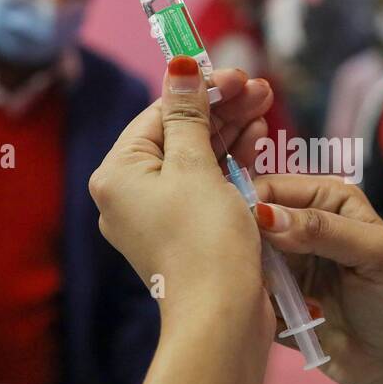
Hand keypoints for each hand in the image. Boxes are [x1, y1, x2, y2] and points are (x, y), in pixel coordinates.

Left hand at [88, 58, 274, 383]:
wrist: (220, 317)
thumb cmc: (204, 241)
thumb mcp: (195, 166)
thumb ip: (188, 113)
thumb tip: (179, 66)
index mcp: (117, 175)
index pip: (159, 113)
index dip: (202, 89)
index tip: (238, 74)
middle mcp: (129, 194)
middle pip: (179, 134)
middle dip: (222, 109)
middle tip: (261, 88)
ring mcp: (158, 216)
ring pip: (196, 159)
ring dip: (231, 132)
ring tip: (265, 108)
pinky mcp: (186, 233)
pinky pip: (206, 186)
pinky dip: (231, 165)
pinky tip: (257, 143)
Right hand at [253, 177, 382, 383]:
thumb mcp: (373, 255)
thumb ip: (323, 229)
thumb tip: (267, 216)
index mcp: (327, 200)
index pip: (275, 187)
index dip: (252, 201)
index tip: (237, 226)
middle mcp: (300, 226)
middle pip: (251, 220)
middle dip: (241, 239)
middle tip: (245, 264)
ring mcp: (283, 264)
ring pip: (242, 257)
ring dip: (244, 273)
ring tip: (261, 291)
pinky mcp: (271, 299)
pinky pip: (244, 291)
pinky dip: (246, 300)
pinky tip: (257, 312)